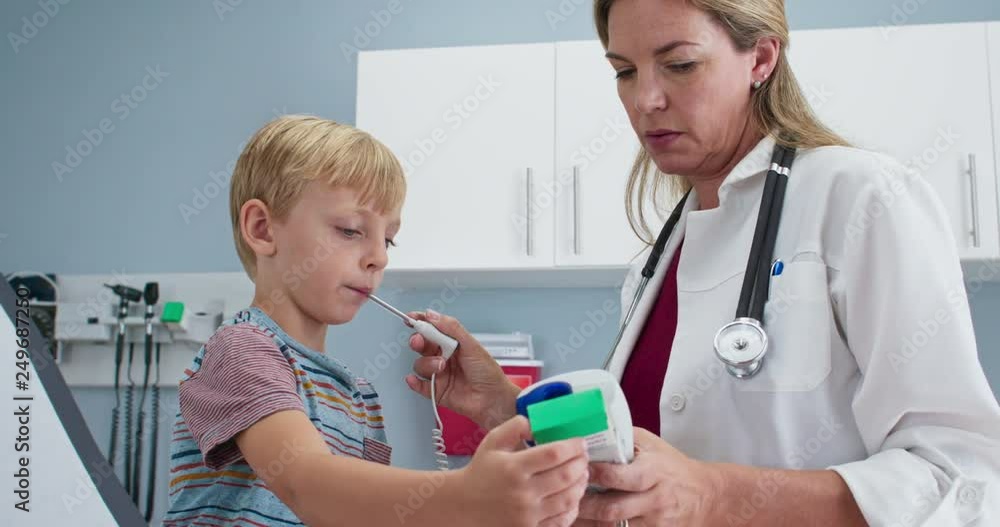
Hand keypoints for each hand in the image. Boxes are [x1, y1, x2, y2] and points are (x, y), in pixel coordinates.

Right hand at [404, 309, 518, 427]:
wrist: (493, 399)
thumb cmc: (488, 372)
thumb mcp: (471, 345)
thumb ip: (452, 328)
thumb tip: (432, 315)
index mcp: (453, 343)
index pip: (433, 329)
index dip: (421, 322)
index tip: (411, 318)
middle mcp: (444, 357)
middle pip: (422, 345)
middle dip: (418, 341)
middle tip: (420, 341)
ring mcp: (439, 374)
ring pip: (420, 364)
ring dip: (427, 364)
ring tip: (441, 366)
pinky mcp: (436, 390)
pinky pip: (419, 385)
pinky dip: (414, 382)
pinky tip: (415, 380)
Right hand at [460, 416, 589, 526]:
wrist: (462, 507)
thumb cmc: (480, 472)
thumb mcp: (492, 442)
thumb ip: (514, 427)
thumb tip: (536, 423)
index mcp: (514, 467)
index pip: (554, 454)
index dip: (573, 446)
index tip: (580, 442)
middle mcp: (522, 492)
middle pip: (566, 476)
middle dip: (581, 464)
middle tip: (583, 457)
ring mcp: (527, 515)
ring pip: (568, 499)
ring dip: (581, 484)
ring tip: (582, 474)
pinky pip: (561, 520)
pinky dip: (572, 508)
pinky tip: (572, 496)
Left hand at [574, 427, 721, 525]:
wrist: (705, 496)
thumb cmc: (673, 467)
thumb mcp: (652, 445)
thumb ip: (624, 438)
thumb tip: (592, 429)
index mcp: (652, 472)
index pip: (617, 476)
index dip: (592, 473)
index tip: (574, 468)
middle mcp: (653, 499)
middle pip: (612, 508)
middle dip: (584, 505)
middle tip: (561, 497)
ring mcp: (653, 522)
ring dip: (588, 523)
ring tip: (566, 514)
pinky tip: (584, 525)